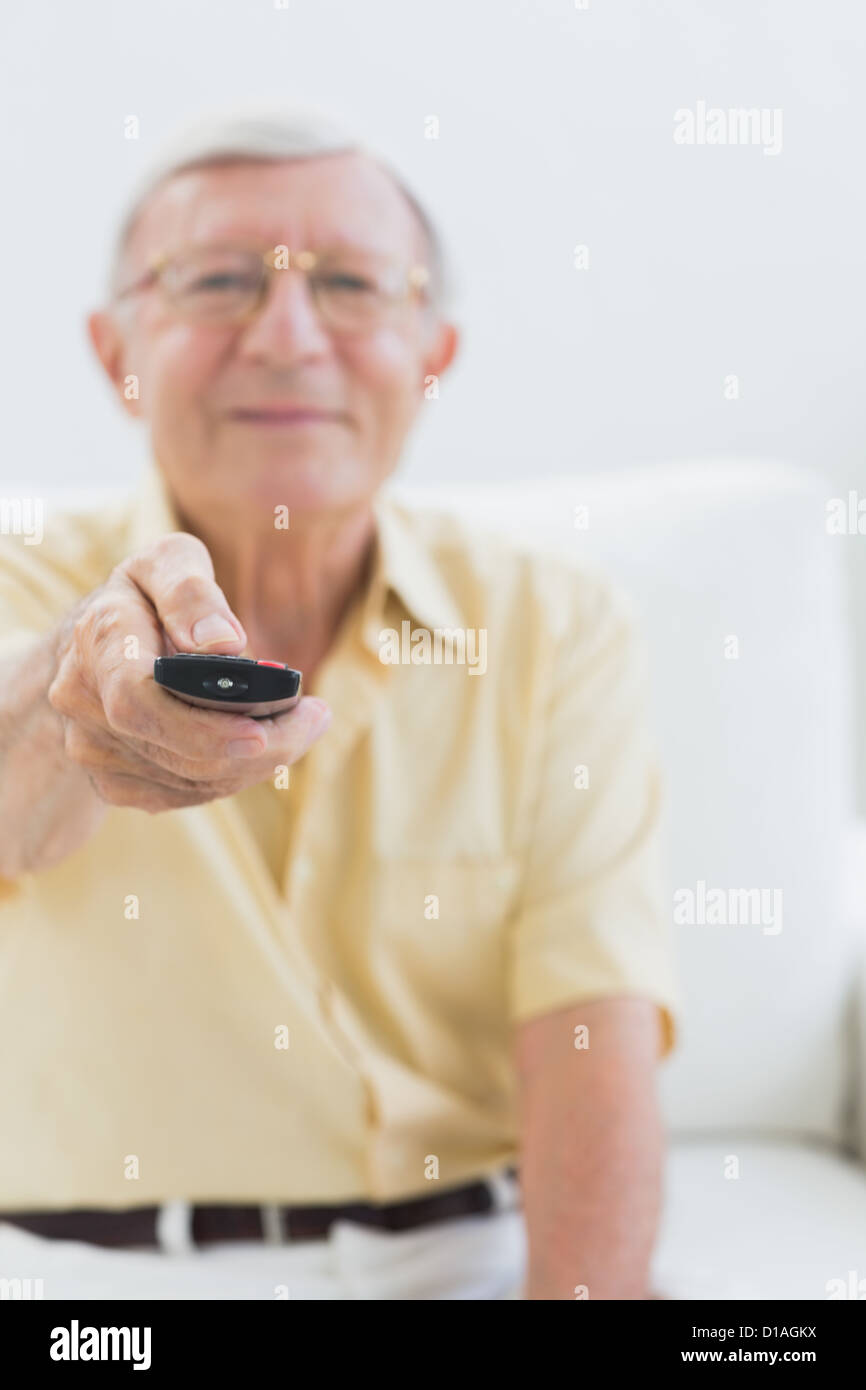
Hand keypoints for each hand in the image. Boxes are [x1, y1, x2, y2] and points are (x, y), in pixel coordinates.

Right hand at [47, 531, 330, 812]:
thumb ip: (190, 592)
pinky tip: (264, 747)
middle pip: (176, 752)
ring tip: (304, 724)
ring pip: (190, 780)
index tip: (262, 732)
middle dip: (258, 747)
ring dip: (257, 762)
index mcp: (97, 639)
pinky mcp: (112, 780)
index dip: (201, 727)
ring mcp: (93, 747)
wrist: (94, 646)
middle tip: (315, 717)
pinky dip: (234, 776)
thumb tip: (221, 643)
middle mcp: (84, 700)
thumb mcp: (168, 563)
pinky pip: (185, 794)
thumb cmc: (146, 596)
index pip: (137, 700)